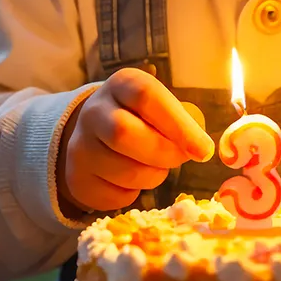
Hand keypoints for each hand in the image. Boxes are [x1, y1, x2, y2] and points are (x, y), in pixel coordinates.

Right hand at [56, 69, 214, 216]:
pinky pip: (116, 196)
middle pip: (124, 133)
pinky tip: (133, 178)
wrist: (95, 134)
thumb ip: (179, 121)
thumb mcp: (157, 107)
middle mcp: (93, 111)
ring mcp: (80, 146)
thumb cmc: (140, 118)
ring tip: (156, 167)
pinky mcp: (77, 179)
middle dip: (163, 153)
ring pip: (124, 171)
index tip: (203, 149)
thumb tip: (200, 148)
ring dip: (153, 176)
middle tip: (181, 159)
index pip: (146, 96)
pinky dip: (135, 193)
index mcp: (120, 84)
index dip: (178, 124)